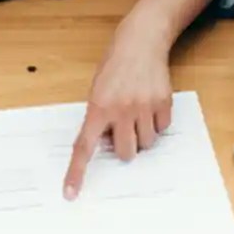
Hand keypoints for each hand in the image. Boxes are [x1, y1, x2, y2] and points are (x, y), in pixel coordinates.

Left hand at [62, 22, 172, 199]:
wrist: (142, 40)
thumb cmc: (115, 64)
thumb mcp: (98, 89)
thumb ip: (99, 116)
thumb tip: (107, 144)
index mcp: (98, 107)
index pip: (85, 147)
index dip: (77, 172)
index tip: (71, 193)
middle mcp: (121, 110)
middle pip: (125, 153)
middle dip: (125, 146)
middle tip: (123, 128)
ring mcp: (144, 107)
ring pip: (146, 143)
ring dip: (141, 134)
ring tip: (137, 111)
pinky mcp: (163, 103)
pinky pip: (162, 128)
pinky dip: (157, 122)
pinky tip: (150, 103)